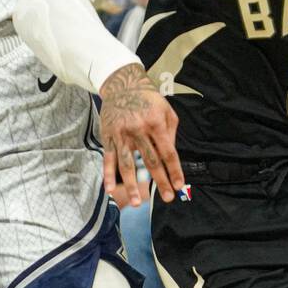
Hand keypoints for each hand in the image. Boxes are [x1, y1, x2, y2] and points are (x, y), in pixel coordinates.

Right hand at [99, 64, 183, 206]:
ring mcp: (121, 134)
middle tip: (168, 198)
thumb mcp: (167, 111)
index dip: (174, 170)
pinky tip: (111, 190)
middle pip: (150, 161)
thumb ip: (170, 133)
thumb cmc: (149, 100)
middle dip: (160, 181)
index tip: (179, 185)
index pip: (168, 152)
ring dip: (133, 185)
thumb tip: (170, 157)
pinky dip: (108, 175)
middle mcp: (138, 130)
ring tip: (139, 202)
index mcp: (156, 123)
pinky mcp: (108, 136)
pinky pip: (108, 159)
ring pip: (128, 164)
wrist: (122, 85)